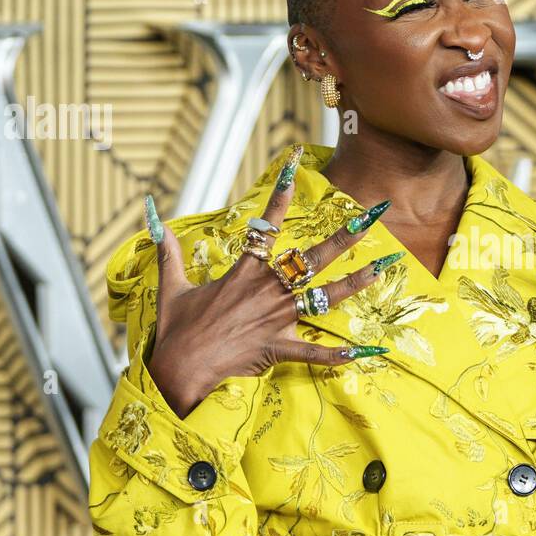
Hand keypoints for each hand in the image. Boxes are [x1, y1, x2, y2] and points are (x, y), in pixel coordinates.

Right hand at [143, 151, 401, 416]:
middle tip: (372, 216)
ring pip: (325, 297)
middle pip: (313, 257)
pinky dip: (338, 355)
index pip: (267, 225)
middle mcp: (267, 289)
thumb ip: (169, 252)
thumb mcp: (170, 285)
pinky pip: (314, 351)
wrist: (179, 367)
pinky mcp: (278, 346)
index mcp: (244, 271)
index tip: (295, 168)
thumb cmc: (177, 328)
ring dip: (356, 282)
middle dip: (345, 236)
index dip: (281, 196)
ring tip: (383, 269)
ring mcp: (276, 317)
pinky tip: (365, 351)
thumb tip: (153, 219)